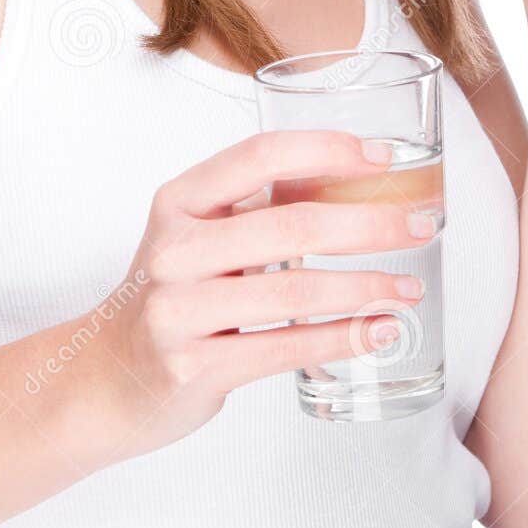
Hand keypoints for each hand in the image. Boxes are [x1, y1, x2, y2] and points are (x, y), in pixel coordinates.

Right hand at [89, 131, 433, 463]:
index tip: (382, 158)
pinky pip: (285, 347)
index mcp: (178, 202)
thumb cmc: (171, 296)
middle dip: (370, 223)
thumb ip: (254, 208)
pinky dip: (344, 339)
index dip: (326, 149)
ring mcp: (179, 310)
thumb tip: (353, 178)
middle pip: (291, 224)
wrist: (105, 379)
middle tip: (423, 225)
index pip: (258, 155)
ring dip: (366, 287)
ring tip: (410, 288)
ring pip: (295, 291)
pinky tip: (381, 332)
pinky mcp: (195, 367)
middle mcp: (174, 250)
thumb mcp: (195, 237)